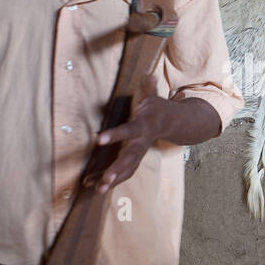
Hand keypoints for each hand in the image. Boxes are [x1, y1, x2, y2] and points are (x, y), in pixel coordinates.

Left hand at [87, 75, 170, 193]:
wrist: (172, 122)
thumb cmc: (156, 108)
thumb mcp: (153, 96)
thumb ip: (149, 87)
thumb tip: (150, 75)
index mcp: (144, 126)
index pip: (129, 131)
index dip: (115, 135)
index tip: (99, 139)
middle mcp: (141, 143)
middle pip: (130, 159)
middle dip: (117, 170)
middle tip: (104, 181)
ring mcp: (139, 153)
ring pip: (126, 170)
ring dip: (112, 180)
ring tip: (97, 190)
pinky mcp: (134, 159)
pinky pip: (122, 172)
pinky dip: (108, 179)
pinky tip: (92, 185)